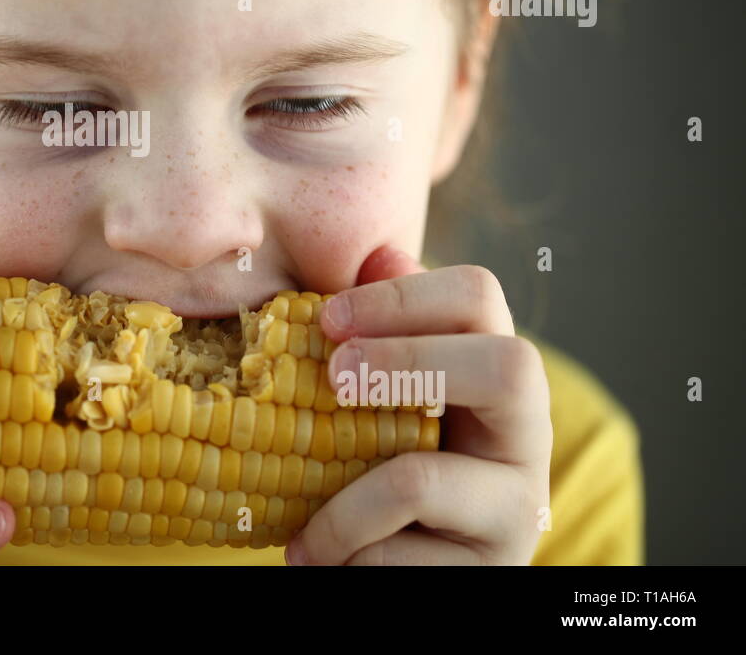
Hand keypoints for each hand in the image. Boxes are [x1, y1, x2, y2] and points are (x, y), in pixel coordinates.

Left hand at [285, 246, 551, 564]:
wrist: (401, 571)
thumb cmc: (378, 467)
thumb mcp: (376, 398)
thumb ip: (376, 331)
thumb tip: (379, 252)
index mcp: (490, 370)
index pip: (479, 296)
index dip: (401, 297)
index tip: (327, 320)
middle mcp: (525, 432)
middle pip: (511, 365)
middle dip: (408, 362)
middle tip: (333, 380)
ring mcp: (520, 505)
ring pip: (423, 480)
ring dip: (341, 506)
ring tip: (298, 536)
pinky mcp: (494, 569)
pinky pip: (404, 556)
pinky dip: (350, 556)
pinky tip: (322, 562)